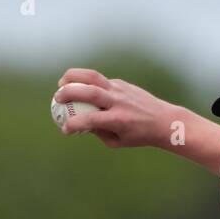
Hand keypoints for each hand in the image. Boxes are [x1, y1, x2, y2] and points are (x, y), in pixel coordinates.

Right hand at [53, 68, 176, 148]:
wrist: (163, 120)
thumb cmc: (139, 135)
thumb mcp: (118, 141)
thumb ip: (98, 132)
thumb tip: (80, 122)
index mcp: (118, 120)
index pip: (90, 120)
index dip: (74, 124)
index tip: (65, 129)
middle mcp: (119, 102)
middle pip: (89, 91)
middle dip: (69, 92)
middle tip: (56, 98)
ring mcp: (120, 89)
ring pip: (94, 76)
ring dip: (74, 76)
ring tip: (61, 82)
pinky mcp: (121, 83)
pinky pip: (100, 81)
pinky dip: (87, 83)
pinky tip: (81, 89)